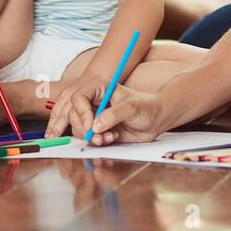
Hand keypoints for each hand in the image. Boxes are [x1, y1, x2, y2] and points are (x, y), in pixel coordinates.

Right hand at [46, 80, 164, 144]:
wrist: (156, 119)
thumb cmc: (146, 107)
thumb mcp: (131, 108)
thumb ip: (113, 115)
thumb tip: (94, 126)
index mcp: (99, 89)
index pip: (78, 98)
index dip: (81, 112)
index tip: (90, 125)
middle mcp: (94, 102)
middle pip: (74, 115)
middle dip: (83, 129)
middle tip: (97, 138)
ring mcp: (95, 116)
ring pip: (79, 128)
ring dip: (91, 137)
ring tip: (108, 139)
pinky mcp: (99, 130)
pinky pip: (89, 137)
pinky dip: (97, 142)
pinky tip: (112, 138)